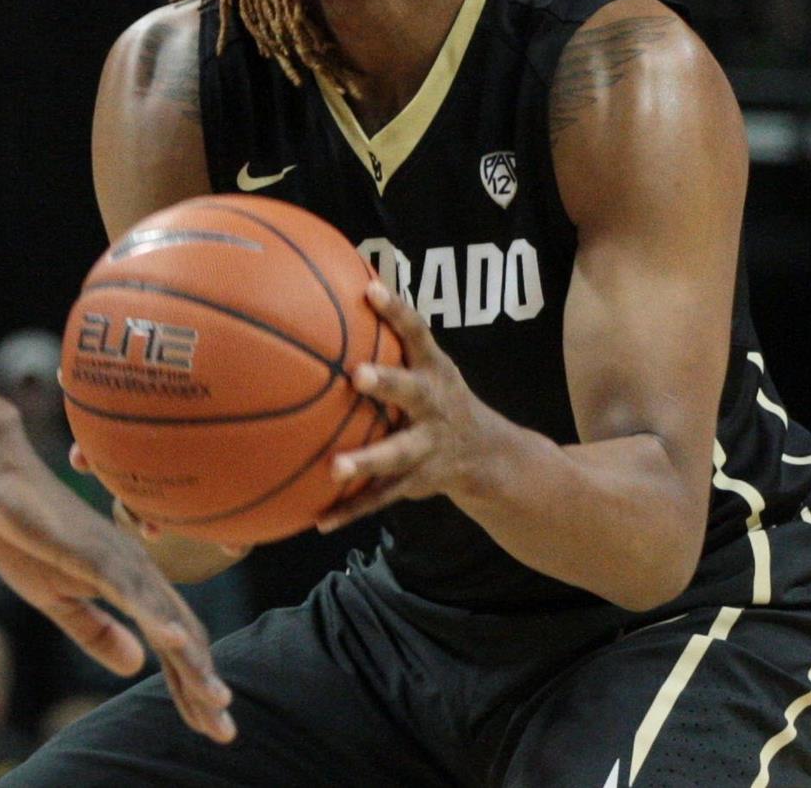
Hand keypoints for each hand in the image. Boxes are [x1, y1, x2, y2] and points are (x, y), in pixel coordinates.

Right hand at [0, 435, 234, 742]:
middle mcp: (137, 573)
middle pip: (182, 636)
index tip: (212, 725)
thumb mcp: (61, 600)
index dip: (191, 686)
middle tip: (225, 731)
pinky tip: (171, 640)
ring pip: (166, 617)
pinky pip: (130, 590)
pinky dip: (154, 617)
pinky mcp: (95, 553)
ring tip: (216, 699)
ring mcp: (119, 561)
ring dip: (192, 661)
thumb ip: (97, 632)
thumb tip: (137, 667)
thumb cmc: (30, 537)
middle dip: (203, 685)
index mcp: (131, 587)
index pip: (172, 644)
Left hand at [316, 282, 508, 532]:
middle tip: (358, 376)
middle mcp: (434, 405)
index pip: (417, 333)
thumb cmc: (439, 396)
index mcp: (434, 371)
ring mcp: (429, 446)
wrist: (490, 456)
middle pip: (411, 391)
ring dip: (367, 460)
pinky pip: (382, 496)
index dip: (397, 311)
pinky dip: (351, 509)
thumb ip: (391, 339)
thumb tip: (339, 293)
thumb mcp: (427, 365)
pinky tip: (320, 520)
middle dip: (387, 383)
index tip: (370, 290)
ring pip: (397, 453)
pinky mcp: (418, 481)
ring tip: (336, 468)